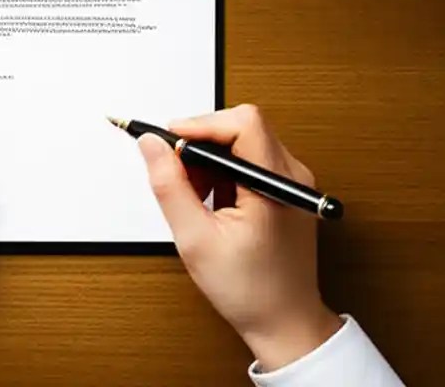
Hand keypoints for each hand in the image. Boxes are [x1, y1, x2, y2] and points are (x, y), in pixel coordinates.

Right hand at [138, 105, 342, 369]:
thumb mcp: (196, 239)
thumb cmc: (249, 290)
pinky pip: (248, 161)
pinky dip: (222, 174)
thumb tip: (151, 144)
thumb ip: (170, 186)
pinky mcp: (285, 189)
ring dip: (210, 162)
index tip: (169, 143)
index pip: (242, 123)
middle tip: (178, 178)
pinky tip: (213, 204)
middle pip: (240, 128)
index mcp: (277, 184)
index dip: (200, 125)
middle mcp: (292, 175)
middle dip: (200, 146)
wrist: (284, 322)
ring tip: (197, 199)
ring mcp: (292, 182)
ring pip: (242, 143)